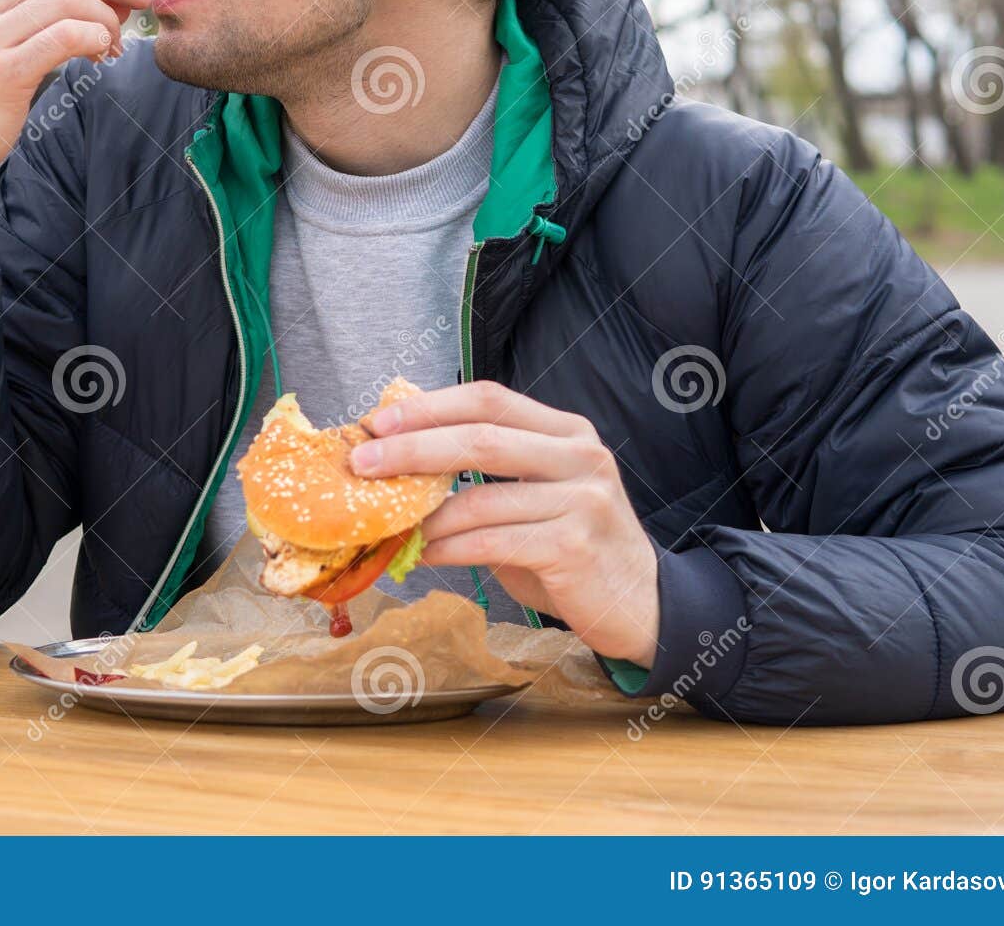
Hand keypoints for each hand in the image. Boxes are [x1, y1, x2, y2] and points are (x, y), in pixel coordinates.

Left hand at [350, 381, 659, 666]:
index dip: (429, 406)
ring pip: (481, 497)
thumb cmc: (572, 546)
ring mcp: (581, 499)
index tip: (376, 422)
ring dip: (423, 513)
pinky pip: (491, 542)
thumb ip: (487, 474)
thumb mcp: (536, 495)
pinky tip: (421, 555)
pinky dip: (447, 549)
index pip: (489, 398)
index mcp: (566, 432)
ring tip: (386, 523)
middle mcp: (579, 456)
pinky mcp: (573, 545)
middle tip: (361, 462)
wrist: (643, 604)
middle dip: (411, 448)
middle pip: (481, 437)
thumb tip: (399, 460)